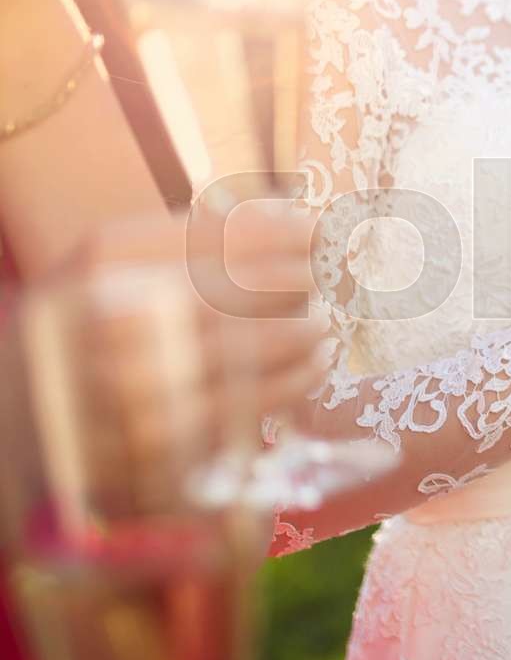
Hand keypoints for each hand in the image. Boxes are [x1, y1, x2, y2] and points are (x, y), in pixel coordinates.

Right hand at [64, 204, 329, 422]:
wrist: (15, 414)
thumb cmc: (80, 328)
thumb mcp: (108, 267)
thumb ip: (189, 240)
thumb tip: (292, 214)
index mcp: (102, 260)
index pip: (217, 236)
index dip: (282, 231)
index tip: (320, 228)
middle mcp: (113, 316)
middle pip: (240, 290)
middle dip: (299, 279)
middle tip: (331, 277)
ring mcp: (133, 384)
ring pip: (250, 349)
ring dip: (304, 332)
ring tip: (323, 324)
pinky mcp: (157, 444)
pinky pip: (246, 406)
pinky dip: (293, 381)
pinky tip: (314, 366)